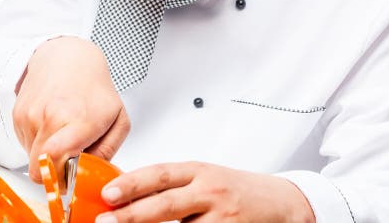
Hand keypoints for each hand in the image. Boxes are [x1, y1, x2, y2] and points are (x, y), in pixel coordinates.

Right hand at [12, 36, 129, 182]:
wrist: (67, 58)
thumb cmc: (95, 89)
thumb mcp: (118, 120)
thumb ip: (107, 152)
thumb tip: (88, 175)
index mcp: (77, 120)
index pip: (54, 158)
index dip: (58, 178)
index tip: (68, 179)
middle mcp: (49, 117)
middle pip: (39, 168)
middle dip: (53, 173)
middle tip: (67, 161)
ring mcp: (30, 116)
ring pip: (32, 158)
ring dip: (46, 155)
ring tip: (61, 133)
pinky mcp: (18, 115)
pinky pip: (25, 144)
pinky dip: (38, 142)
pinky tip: (51, 124)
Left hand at [98, 162, 314, 222]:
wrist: (282, 202)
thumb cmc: (236, 190)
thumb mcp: (203, 178)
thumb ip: (172, 186)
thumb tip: (129, 195)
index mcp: (198, 171)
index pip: (160, 174)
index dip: (132, 183)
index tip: (108, 194)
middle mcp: (209, 191)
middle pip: (166, 204)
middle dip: (132, 215)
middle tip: (106, 221)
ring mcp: (222, 216)